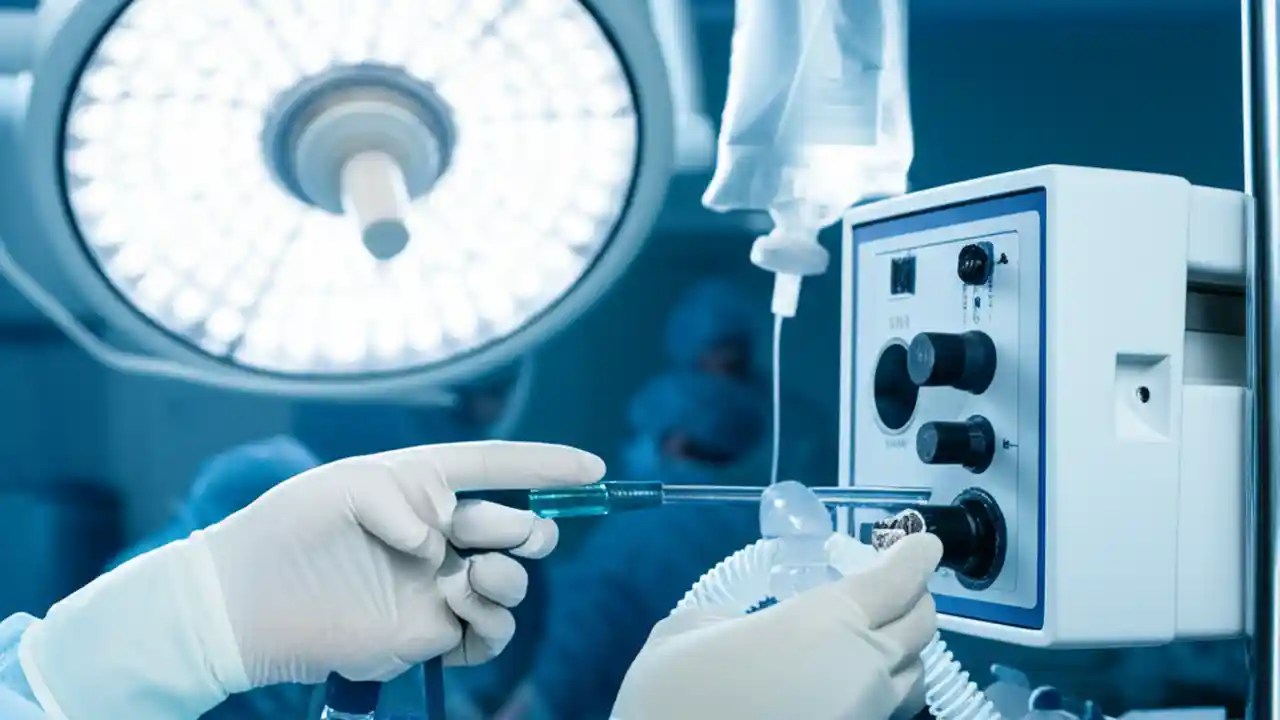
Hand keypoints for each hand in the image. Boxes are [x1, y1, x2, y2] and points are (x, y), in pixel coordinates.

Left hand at [19, 441, 603, 719]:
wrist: (246, 602)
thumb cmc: (289, 529)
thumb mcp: (345, 486)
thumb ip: (406, 498)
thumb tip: (441, 544)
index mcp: (424, 485)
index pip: (498, 469)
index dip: (547, 466)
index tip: (593, 469)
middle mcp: (440, 535)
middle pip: (517, 528)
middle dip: (530, 529)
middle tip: (513, 534)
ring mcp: (438, 587)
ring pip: (511, 583)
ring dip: (509, 576)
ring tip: (473, 577)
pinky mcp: (430, 634)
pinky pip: (488, 632)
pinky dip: (489, 621)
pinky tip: (456, 607)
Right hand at [611, 533, 942, 719]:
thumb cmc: (673, 699)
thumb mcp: (688, 632)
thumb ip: (729, 617)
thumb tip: (741, 626)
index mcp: (824, 623)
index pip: (897, 581)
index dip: (916, 557)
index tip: (924, 545)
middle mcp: (861, 670)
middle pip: (920, 628)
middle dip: (914, 600)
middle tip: (893, 589)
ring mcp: (864, 718)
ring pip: (912, 679)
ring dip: (901, 653)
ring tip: (871, 642)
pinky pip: (884, 714)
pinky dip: (878, 694)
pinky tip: (841, 688)